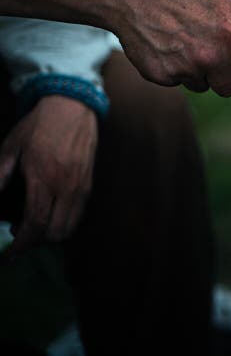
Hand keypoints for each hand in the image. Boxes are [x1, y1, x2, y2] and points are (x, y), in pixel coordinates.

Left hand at [0, 96, 97, 255]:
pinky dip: (62, 224)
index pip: (35, 223)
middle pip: (55, 232)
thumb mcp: (10, 148)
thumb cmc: (38, 127)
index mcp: (44, 178)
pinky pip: (77, 216)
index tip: (9, 255)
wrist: (72, 108)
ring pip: (69, 228)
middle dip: (34, 243)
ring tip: (31, 227)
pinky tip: (48, 214)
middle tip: (17, 239)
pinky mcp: (89, 186)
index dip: (21, 245)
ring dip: (49, 235)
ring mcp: (81, 187)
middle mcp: (66, 187)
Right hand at [109, 0, 230, 96]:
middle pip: (229, 88)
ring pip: (202, 85)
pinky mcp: (162, 77)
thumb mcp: (223, 1)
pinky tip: (166, 45)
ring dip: (197, 72)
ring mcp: (185, 70)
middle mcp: (210, 58)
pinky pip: (178, 82)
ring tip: (183, 42)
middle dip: (223, 75)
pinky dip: (174, 69)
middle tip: (210, 51)